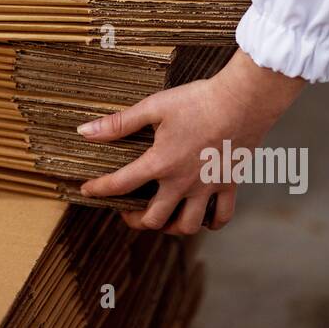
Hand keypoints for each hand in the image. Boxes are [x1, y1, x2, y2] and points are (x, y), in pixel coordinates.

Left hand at [77, 49, 304, 233]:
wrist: (243, 100)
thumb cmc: (198, 100)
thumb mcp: (154, 107)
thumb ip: (119, 123)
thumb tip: (85, 131)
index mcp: (161, 163)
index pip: (121, 184)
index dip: (99, 189)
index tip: (87, 190)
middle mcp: (183, 183)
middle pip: (154, 219)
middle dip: (136, 220)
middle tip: (128, 212)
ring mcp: (207, 187)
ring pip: (188, 226)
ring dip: (171, 227)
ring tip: (163, 217)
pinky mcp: (229, 184)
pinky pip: (221, 217)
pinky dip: (210, 223)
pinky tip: (201, 216)